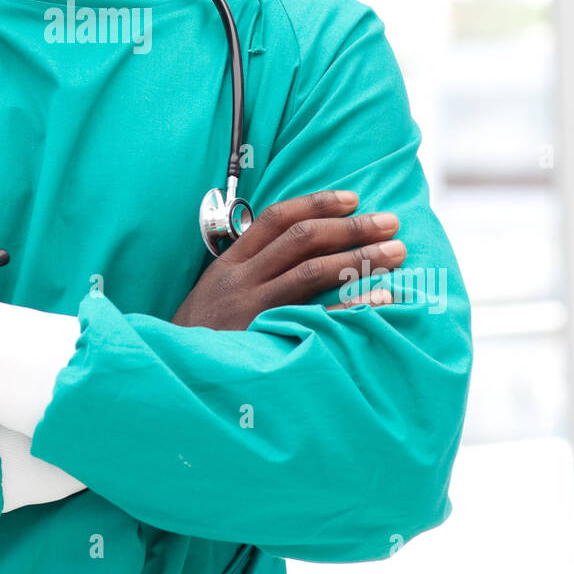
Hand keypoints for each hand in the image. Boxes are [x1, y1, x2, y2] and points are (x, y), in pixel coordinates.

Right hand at [170, 189, 405, 330]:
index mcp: (231, 262)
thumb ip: (250, 268)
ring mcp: (254, 309)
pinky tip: (382, 297)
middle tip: (391, 222)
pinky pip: (318, 317)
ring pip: (312, 271)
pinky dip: (353, 304)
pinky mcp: (266, 339)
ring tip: (397, 253)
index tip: (353, 199)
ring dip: (359, 258)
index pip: (277, 218)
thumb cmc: (203, 335)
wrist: (176, 374)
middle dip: (351, 228)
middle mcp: (242, 280)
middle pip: (303, 240)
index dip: (318, 203)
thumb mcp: (216, 291)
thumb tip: (299, 246)